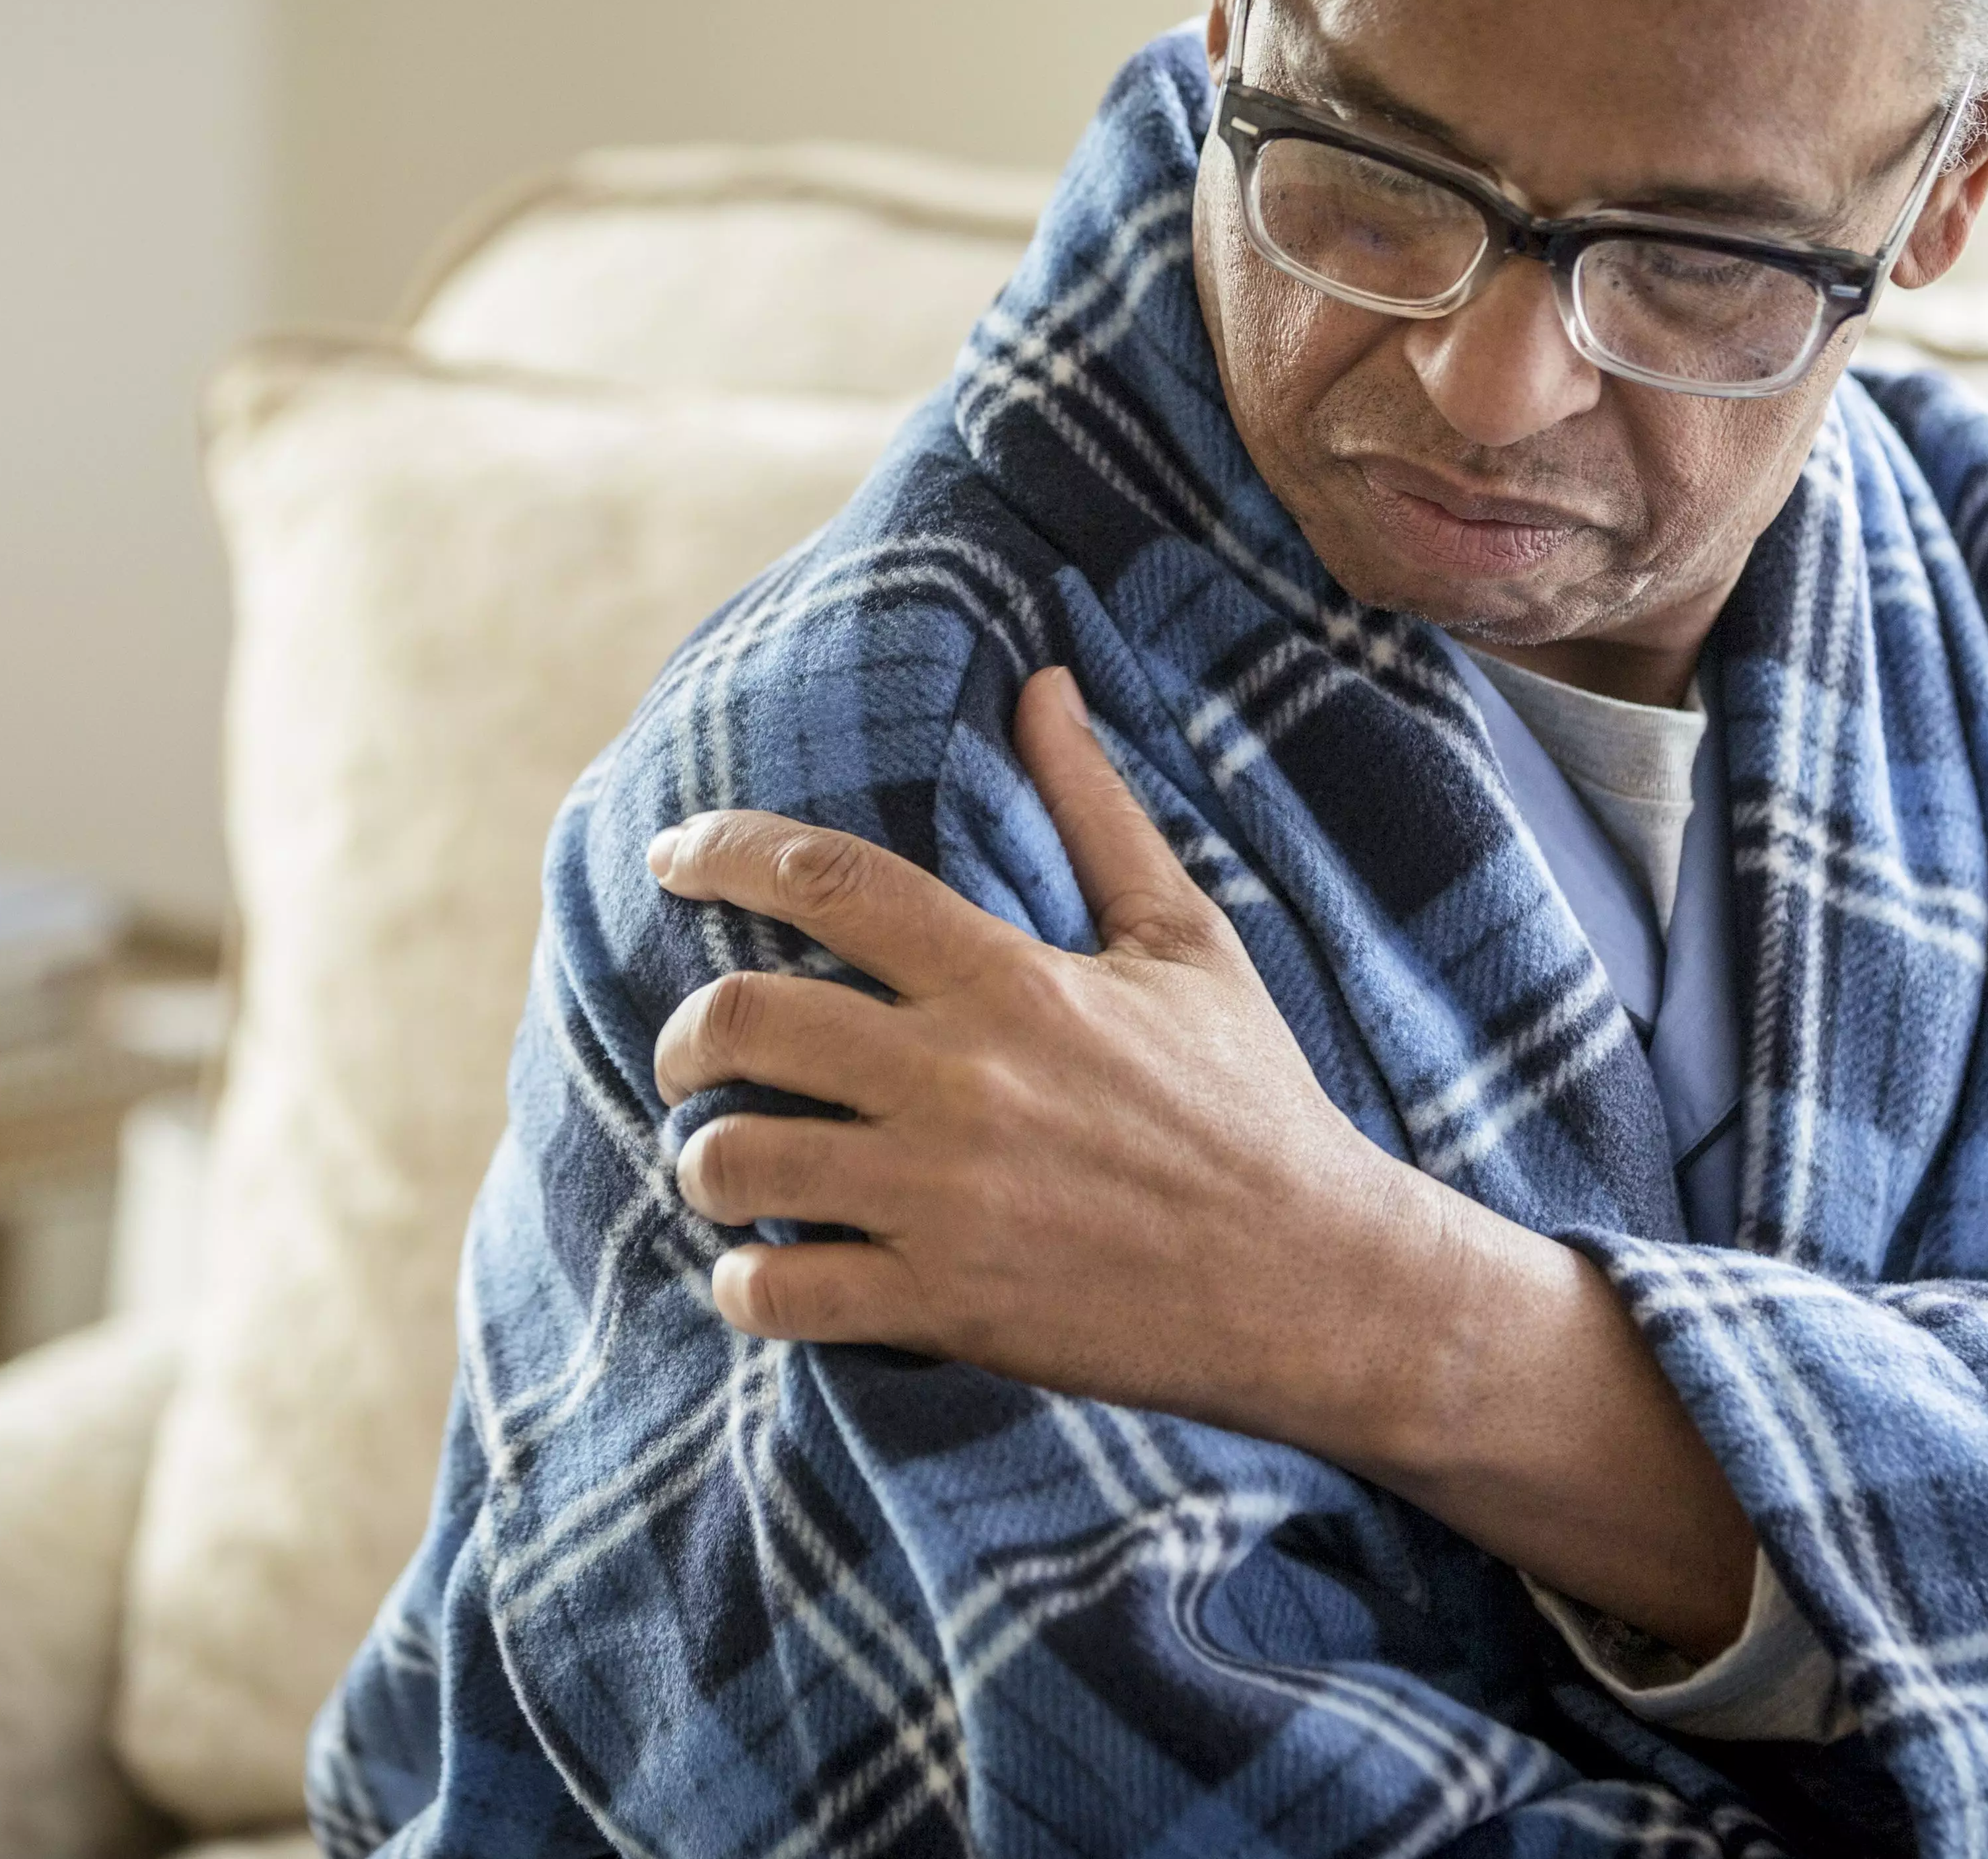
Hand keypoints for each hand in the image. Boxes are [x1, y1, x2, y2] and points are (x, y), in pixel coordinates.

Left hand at [649, 664, 1440, 1446]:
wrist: (1317, 1281)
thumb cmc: (1252, 1101)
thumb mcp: (1185, 939)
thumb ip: (1096, 810)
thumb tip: (1044, 683)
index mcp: (1009, 979)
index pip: (827, 881)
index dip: (723, 853)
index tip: (670, 858)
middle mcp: (960, 1079)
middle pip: (745, 1021)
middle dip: (684, 1037)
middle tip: (688, 1058)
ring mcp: (944, 1198)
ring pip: (736, 1161)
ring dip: (704, 1163)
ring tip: (728, 1168)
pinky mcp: (946, 1304)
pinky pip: (779, 1291)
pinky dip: (743, 1284)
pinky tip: (760, 1273)